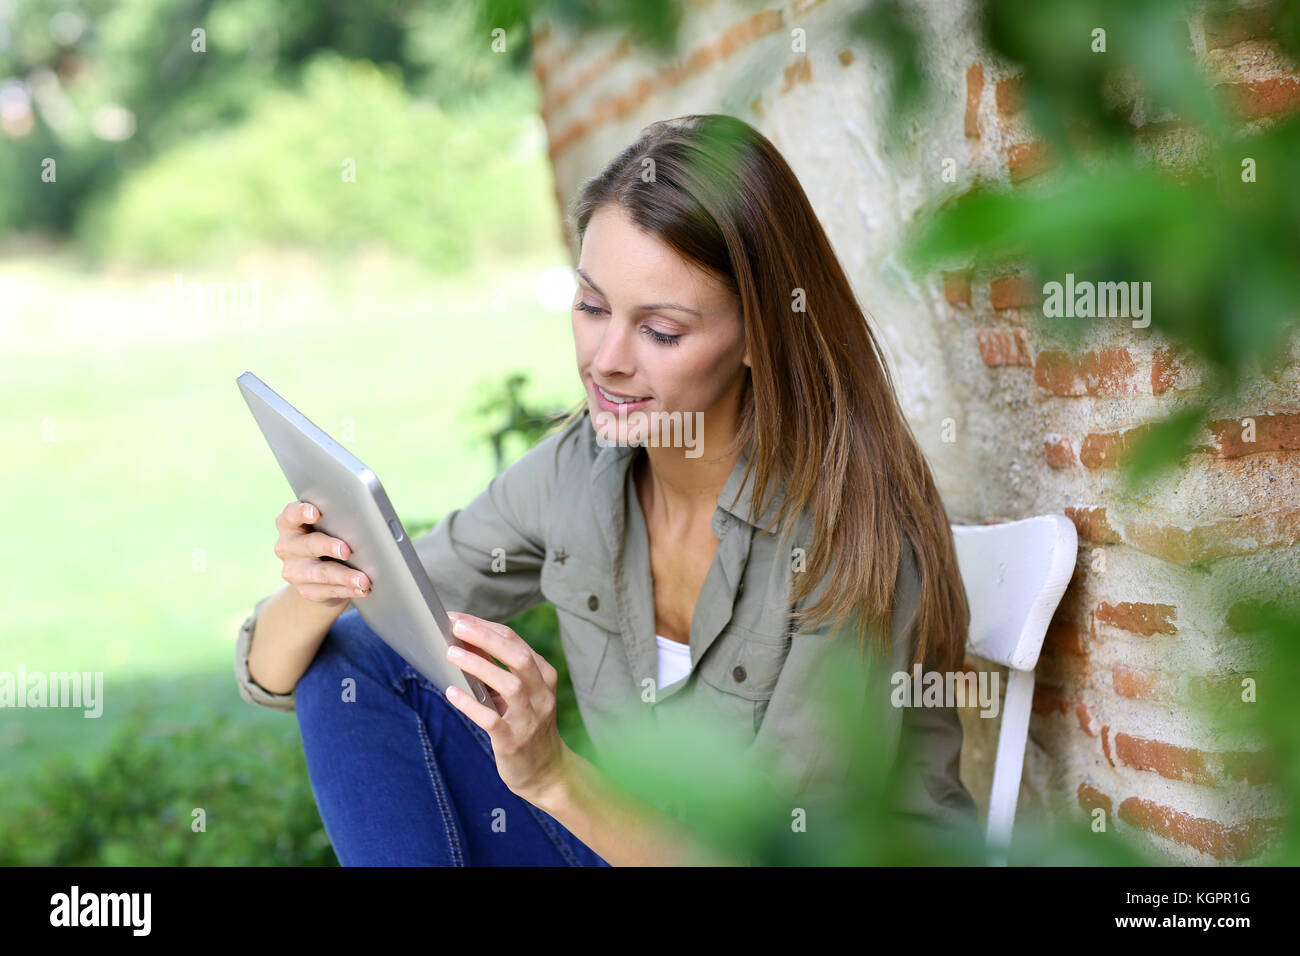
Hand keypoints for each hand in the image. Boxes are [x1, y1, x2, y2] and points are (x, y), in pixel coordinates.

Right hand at [273, 500, 369, 605]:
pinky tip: (361, 589)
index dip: (301, 512)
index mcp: (290, 523)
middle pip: (307, 544)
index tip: (315, 514)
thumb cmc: (330, 534)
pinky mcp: (306, 589)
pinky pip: (327, 591)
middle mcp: (287, 546)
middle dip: (328, 547)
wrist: (321, 570)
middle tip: (347, 550)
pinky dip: (347, 590)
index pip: (291, 514)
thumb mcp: (329, 524)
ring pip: (319, 573)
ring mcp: (293, 570)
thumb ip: (337, 519)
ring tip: (363, 580)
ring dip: (343, 576)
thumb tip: (365, 521)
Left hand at [442, 611, 570, 805]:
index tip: (459, 618)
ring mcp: (530, 718)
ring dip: (479, 666)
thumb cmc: (527, 725)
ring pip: (510, 684)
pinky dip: (470, 704)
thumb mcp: (522, 694)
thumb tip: (464, 643)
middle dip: (486, 637)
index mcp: (544, 676)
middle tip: (456, 626)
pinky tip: (451, 692)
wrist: (546, 772)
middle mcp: (541, 694)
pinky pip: (492, 720)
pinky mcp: (514, 741)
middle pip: (518, 656)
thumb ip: (499, 670)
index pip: (515, 642)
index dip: (485, 627)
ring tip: (451, 653)